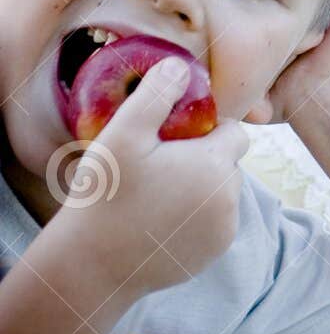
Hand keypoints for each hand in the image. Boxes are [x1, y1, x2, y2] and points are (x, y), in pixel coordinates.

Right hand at [54, 57, 248, 301]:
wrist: (90, 266)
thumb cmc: (106, 195)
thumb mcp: (124, 133)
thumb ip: (157, 94)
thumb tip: (181, 66)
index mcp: (215, 166)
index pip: (235, 132)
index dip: (207, 129)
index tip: (172, 139)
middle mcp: (229, 200)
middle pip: (228, 163)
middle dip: (203, 158)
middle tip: (159, 165)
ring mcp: (222, 232)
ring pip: (221, 193)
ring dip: (200, 188)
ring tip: (156, 194)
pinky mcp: (210, 255)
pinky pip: (213, 223)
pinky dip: (195, 218)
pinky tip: (159, 220)